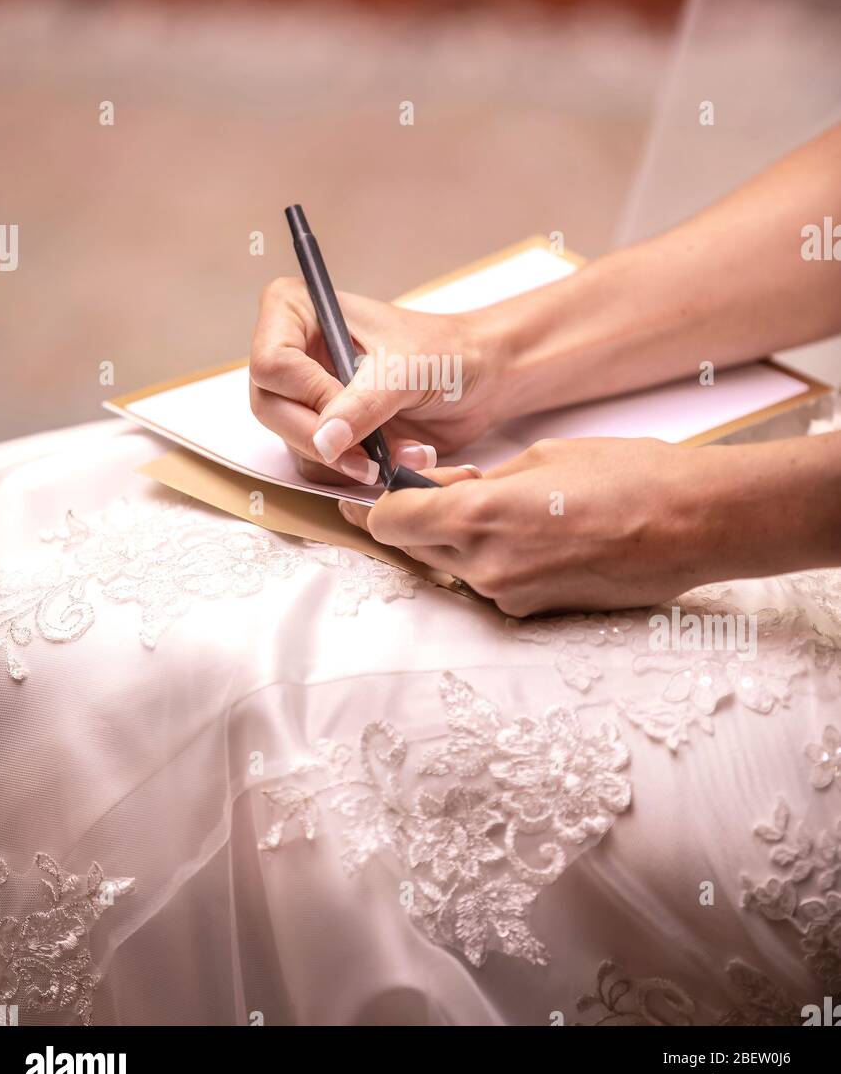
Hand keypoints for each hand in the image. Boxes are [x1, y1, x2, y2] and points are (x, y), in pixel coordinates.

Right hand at [249, 277, 504, 484]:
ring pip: (294, 442)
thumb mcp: (406, 369)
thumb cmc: (448, 350)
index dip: (308, 394)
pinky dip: (359, 469)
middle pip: (270, 408)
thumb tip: (325, 440)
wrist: (483, 376)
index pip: (271, 362)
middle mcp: (294, 350)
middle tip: (368, 454)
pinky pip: (321, 463)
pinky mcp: (328, 428)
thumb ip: (363, 403)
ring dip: (349, 458)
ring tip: (402, 450)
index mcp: (299, 310)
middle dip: (322, 438)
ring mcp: (308, 392)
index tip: (348, 410)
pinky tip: (400, 455)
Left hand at [338, 437, 718, 615]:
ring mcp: (512, 600)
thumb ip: (477, 480)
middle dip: (414, 522)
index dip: (377, 503)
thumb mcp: (540, 457)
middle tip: (432, 490)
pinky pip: (492, 586)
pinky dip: (493, 562)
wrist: (696, 525)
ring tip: (499, 507)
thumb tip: (437, 487)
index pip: (390, 523)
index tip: (376, 488)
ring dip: (456, 543)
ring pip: (452, 570)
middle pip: (413, 551)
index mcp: (478, 520)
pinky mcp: (538, 616)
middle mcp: (486, 569)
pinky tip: (531, 534)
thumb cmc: (626, 475)